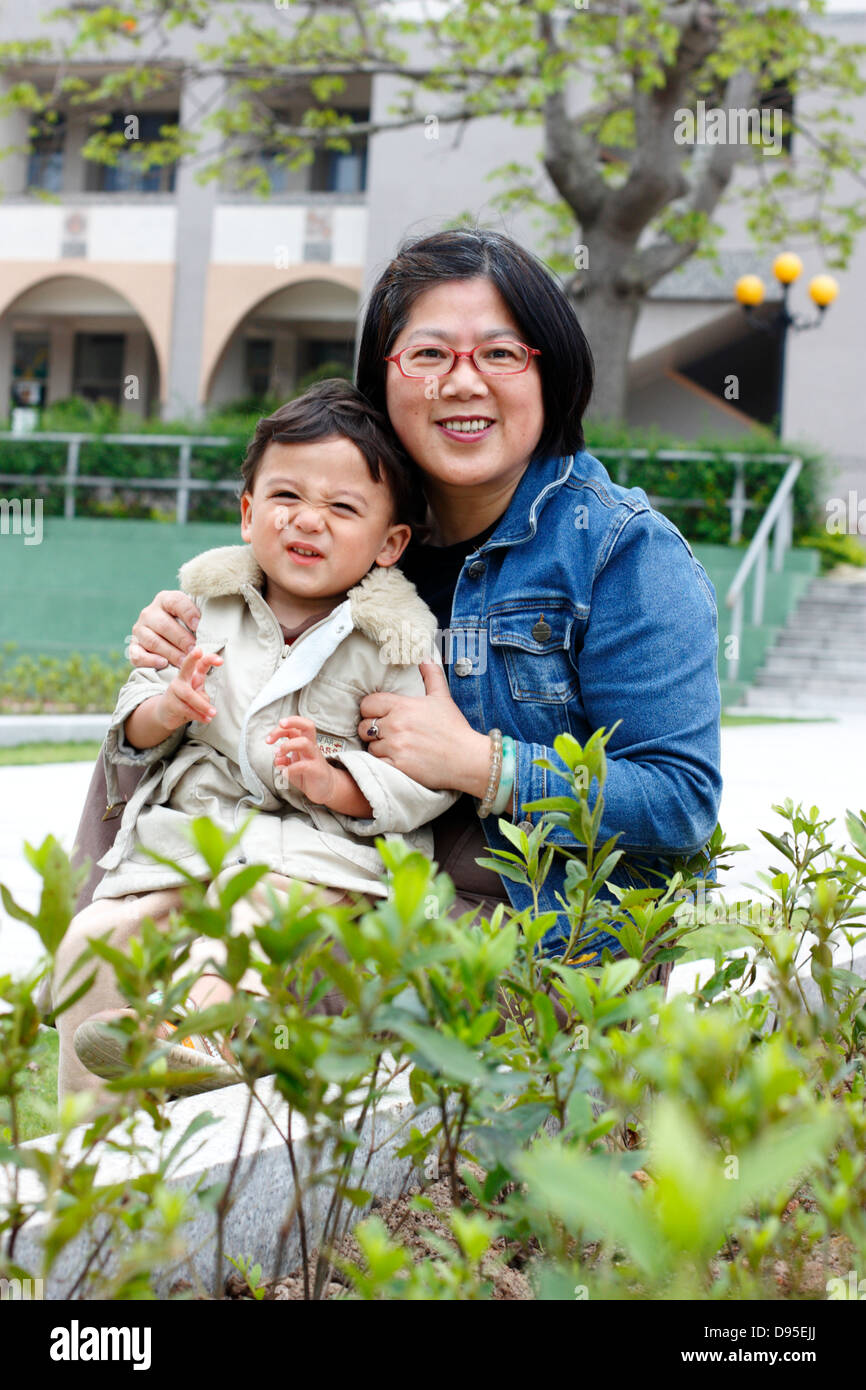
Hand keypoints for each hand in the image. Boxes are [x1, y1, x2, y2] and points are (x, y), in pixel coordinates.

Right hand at [129, 590, 201, 669]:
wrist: (168, 636)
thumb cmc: (186, 626)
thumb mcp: (193, 617)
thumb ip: (199, 620)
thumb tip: (213, 629)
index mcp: (165, 600)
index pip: (175, 602)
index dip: (188, 613)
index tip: (198, 626)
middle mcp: (149, 613)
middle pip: (164, 625)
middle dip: (182, 640)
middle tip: (195, 650)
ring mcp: (139, 630)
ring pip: (153, 642)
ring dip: (171, 653)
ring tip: (185, 662)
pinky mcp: (133, 646)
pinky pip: (137, 655)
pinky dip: (150, 660)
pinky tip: (164, 664)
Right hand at [154, 648, 221, 730]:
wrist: (165, 713)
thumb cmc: (185, 700)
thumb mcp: (197, 695)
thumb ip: (204, 697)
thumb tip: (205, 704)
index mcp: (192, 675)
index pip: (201, 665)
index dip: (209, 660)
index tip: (219, 660)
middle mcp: (182, 679)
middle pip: (186, 666)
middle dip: (191, 658)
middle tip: (198, 651)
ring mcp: (175, 690)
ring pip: (190, 695)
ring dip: (203, 705)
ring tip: (213, 713)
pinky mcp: (171, 703)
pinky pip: (187, 709)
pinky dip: (198, 715)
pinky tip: (206, 719)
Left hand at [266, 716, 337, 804]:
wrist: (326, 788)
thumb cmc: (309, 774)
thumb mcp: (293, 766)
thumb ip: (284, 761)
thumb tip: (276, 759)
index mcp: (304, 743)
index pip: (295, 727)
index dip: (281, 728)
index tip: (269, 739)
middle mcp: (311, 747)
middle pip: (307, 725)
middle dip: (292, 722)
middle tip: (280, 725)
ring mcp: (315, 757)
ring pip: (304, 743)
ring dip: (287, 745)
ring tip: (278, 754)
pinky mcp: (316, 770)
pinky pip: (303, 766)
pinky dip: (290, 769)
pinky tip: (284, 773)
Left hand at [358, 661, 491, 796]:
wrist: (466, 758)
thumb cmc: (454, 728)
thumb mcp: (443, 697)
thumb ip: (431, 675)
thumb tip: (425, 657)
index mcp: (402, 706)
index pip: (368, 704)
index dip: (371, 710)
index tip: (380, 715)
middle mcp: (396, 725)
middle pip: (364, 726)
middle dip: (372, 729)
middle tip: (386, 733)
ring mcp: (395, 747)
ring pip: (370, 746)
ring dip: (379, 748)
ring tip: (395, 747)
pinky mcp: (397, 766)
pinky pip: (377, 762)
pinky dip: (384, 762)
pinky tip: (397, 760)